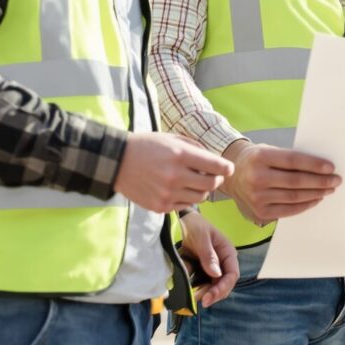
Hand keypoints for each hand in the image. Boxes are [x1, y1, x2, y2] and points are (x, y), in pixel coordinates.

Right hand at [116, 132, 232, 212]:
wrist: (117, 162)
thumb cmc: (147, 146)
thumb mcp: (171, 138)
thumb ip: (195, 148)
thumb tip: (216, 161)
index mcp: (180, 155)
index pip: (215, 166)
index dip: (226, 168)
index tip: (228, 168)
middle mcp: (175, 176)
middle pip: (211, 184)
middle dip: (217, 180)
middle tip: (213, 176)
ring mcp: (167, 193)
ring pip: (200, 197)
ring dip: (202, 190)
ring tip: (194, 182)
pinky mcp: (160, 206)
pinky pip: (185, 205)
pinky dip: (187, 198)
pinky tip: (179, 189)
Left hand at [178, 210, 238, 307]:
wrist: (180, 221)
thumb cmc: (194, 225)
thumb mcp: (201, 237)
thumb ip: (208, 255)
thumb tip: (216, 274)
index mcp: (227, 252)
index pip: (232, 274)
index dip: (223, 287)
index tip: (210, 296)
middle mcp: (222, 262)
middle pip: (224, 284)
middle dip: (214, 294)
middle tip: (202, 301)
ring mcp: (212, 267)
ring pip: (213, 286)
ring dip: (205, 294)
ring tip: (193, 297)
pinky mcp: (200, 271)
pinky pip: (201, 284)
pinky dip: (196, 289)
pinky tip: (188, 292)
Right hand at [224, 141, 340, 223]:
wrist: (232, 177)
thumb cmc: (257, 161)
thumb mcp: (268, 151)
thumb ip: (289, 158)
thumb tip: (320, 166)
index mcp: (260, 157)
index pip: (293, 161)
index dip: (314, 164)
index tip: (331, 167)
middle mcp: (256, 178)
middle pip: (296, 181)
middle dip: (320, 181)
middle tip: (336, 180)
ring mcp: (257, 197)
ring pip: (294, 196)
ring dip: (316, 193)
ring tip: (329, 189)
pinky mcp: (260, 212)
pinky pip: (289, 210)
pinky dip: (305, 205)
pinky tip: (316, 199)